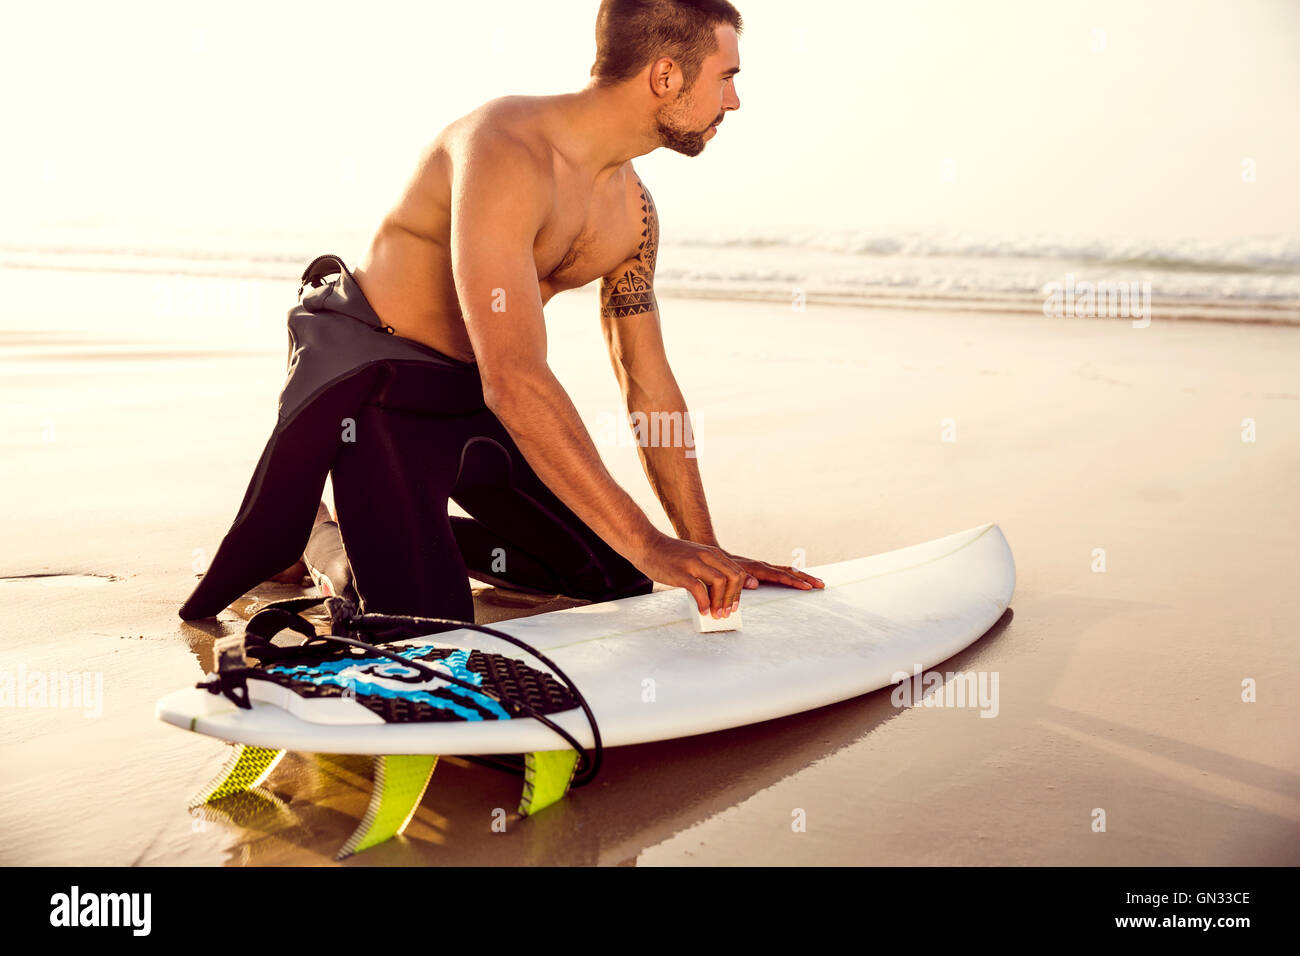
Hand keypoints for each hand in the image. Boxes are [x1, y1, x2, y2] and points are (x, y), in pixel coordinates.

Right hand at [632, 533, 748, 618]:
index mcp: (712, 553)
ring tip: (715, 614)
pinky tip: (703, 611)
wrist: (646, 545)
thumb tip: (716, 593)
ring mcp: (694, 563)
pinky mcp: (681, 573)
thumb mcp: (694, 556)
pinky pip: (699, 590)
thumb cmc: (668, 555)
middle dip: (733, 598)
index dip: (739, 591)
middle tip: (727, 612)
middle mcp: (706, 556)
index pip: (736, 572)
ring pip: (720, 583)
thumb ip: (707, 568)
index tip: (735, 605)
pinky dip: (704, 603)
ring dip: (720, 603)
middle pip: (733, 577)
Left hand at [722, 553, 824, 591]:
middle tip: (821, 585)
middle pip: (790, 571)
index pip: (780, 576)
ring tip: (818, 583)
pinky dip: (794, 576)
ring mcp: (765, 567)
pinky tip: (801, 580)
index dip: (794, 582)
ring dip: (803, 576)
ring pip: (788, 571)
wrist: (716, 557)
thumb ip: (741, 579)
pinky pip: (782, 572)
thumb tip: (755, 583)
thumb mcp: (729, 575)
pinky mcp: (764, 570)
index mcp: (758, 569)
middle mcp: (764, 566)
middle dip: (806, 578)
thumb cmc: (722, 569)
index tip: (808, 587)